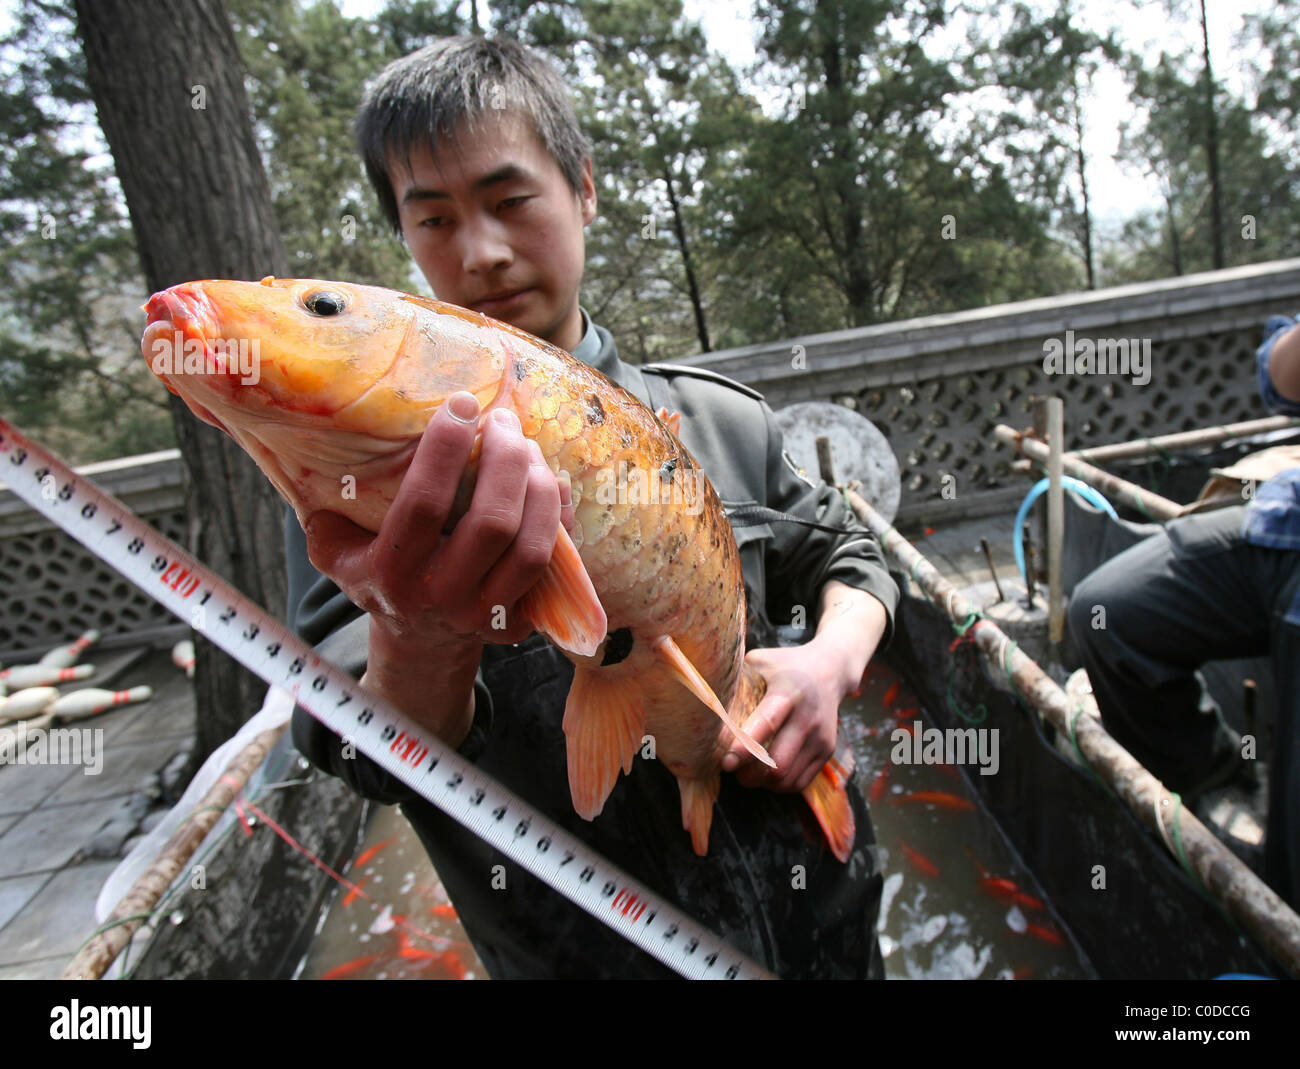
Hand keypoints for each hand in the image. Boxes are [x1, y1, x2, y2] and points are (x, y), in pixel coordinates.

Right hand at [303, 391, 571, 652]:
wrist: (418, 641)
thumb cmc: (376, 574)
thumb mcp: (335, 550)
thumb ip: (328, 508)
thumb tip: (322, 445)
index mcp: (391, 574)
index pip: (424, 505)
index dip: (446, 450)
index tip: (461, 405)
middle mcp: (441, 597)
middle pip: (493, 523)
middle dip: (506, 461)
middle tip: (504, 422)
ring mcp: (486, 615)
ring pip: (533, 546)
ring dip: (538, 486)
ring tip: (529, 448)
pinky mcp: (522, 623)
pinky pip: (555, 564)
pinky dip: (560, 517)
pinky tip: (550, 481)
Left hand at [721, 641, 848, 792]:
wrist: (832, 669)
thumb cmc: (785, 666)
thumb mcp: (761, 662)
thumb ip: (737, 681)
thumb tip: (702, 700)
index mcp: (788, 692)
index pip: (767, 724)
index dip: (745, 747)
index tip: (726, 762)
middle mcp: (808, 717)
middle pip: (778, 764)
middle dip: (749, 774)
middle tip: (731, 768)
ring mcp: (821, 737)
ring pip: (787, 779)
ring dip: (762, 783)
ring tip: (746, 772)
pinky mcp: (827, 751)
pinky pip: (799, 783)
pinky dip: (778, 785)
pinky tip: (765, 774)